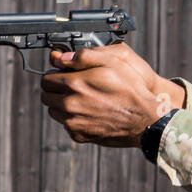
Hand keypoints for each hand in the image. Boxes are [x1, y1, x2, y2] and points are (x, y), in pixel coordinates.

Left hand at [39, 42, 184, 146]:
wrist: (145, 120)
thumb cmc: (131, 90)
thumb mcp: (113, 62)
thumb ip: (84, 56)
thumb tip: (61, 57)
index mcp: (74, 84)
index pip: (46, 79)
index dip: (56, 75)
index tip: (64, 76)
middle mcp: (69, 104)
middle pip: (47, 96)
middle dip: (56, 90)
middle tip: (73, 88)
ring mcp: (73, 122)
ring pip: (55, 112)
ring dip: (63, 105)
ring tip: (83, 101)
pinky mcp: (79, 135)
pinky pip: (67, 125)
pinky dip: (74, 119)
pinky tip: (91, 114)